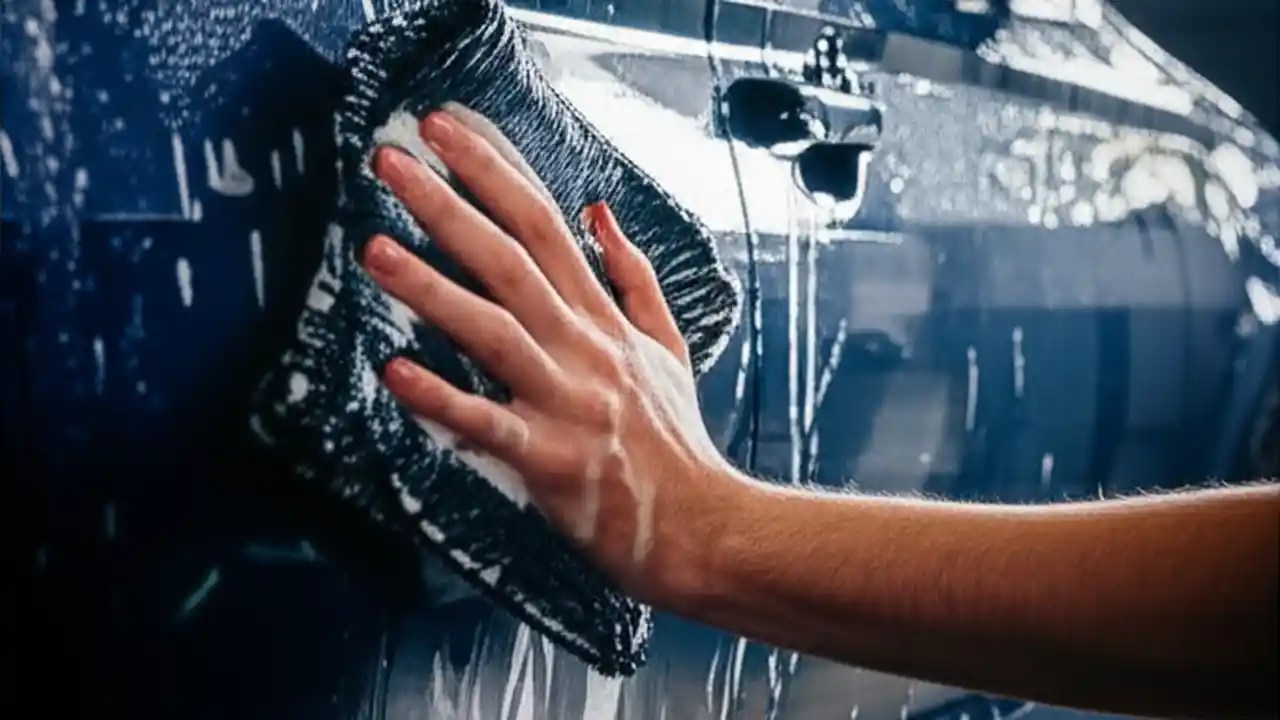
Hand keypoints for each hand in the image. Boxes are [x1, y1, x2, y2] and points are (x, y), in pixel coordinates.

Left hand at [364, 111, 740, 605]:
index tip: (445, 128)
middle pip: (510, 260)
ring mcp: (567, 401)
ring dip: (432, 288)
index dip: (492, 171)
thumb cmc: (676, 440)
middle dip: (448, 205)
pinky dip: (442, 398)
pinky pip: (489, 425)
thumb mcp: (668, 344)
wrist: (702, 524)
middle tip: (389, 159)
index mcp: (603, 318)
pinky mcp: (551, 460)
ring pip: (495, 330)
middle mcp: (582, 347)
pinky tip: (395, 372)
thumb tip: (601, 212)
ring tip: (373, 250)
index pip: (543, 224)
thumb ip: (633, 275)